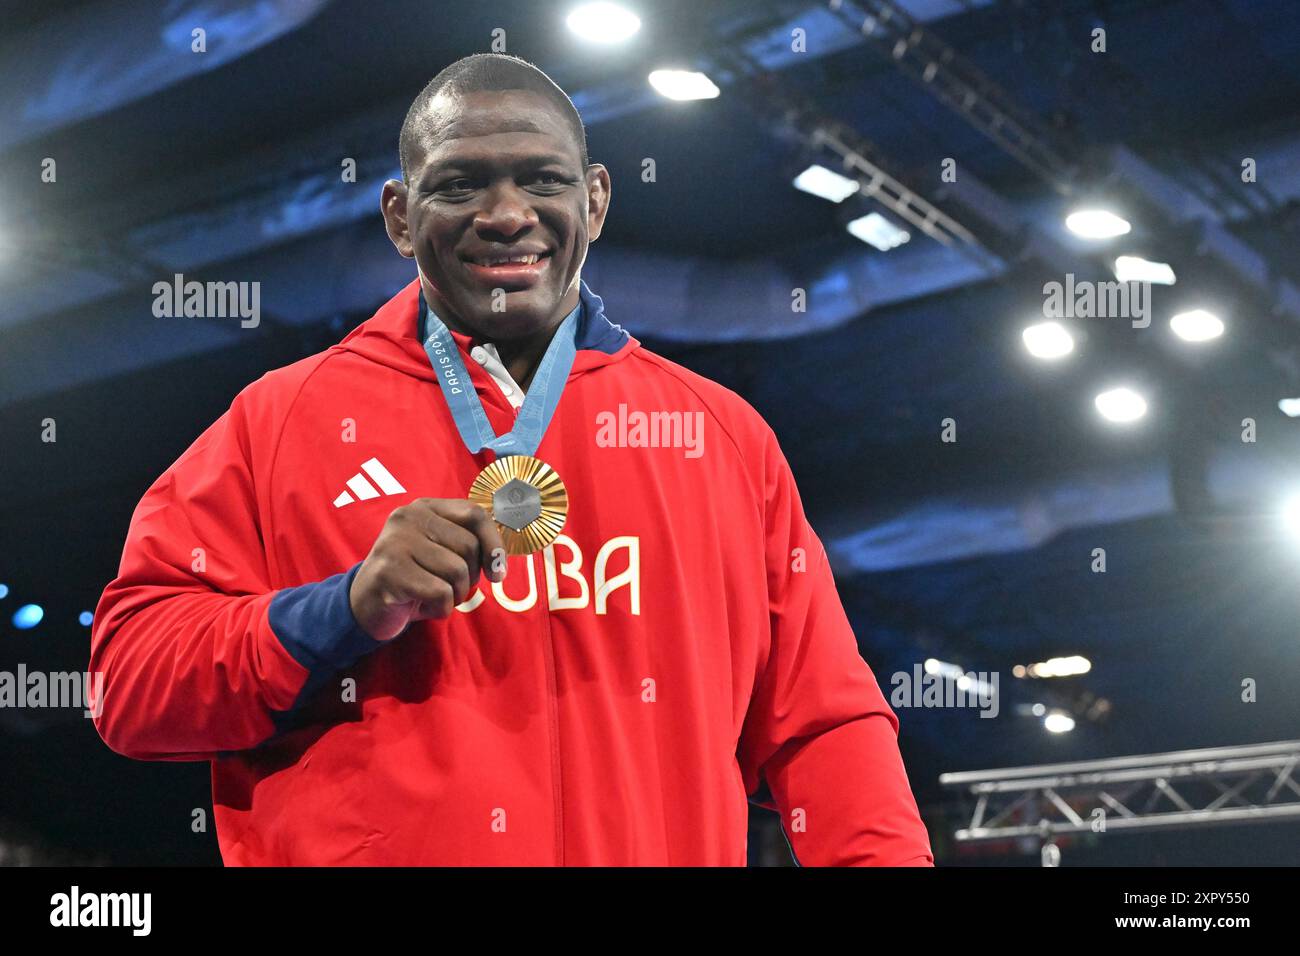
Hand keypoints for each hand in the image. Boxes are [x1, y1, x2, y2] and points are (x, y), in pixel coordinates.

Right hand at [349, 498, 506, 641]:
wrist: (366, 604)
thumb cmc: (414, 578)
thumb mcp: (440, 552)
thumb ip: (467, 544)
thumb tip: (499, 560)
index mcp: (424, 507)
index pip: (475, 514)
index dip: (494, 544)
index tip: (498, 572)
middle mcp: (408, 517)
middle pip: (469, 547)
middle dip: (470, 577)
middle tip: (450, 588)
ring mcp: (396, 542)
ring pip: (457, 572)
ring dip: (455, 596)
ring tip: (433, 596)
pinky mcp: (390, 571)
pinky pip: (441, 593)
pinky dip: (440, 608)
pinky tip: (420, 605)